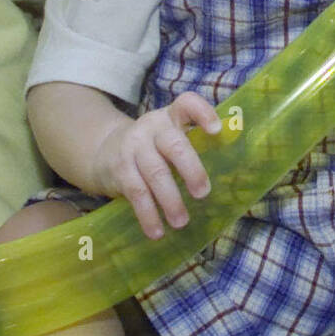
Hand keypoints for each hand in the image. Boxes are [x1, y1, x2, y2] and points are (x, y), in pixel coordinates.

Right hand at [91, 92, 221, 239]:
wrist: (103, 149)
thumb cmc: (152, 146)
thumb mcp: (169, 136)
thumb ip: (193, 146)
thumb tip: (231, 176)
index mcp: (171, 116)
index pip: (186, 103)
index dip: (202, 113)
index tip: (216, 130)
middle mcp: (152, 127)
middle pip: (174, 145)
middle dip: (191, 169)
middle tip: (203, 193)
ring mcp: (134, 147)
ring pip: (155, 173)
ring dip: (170, 200)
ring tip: (182, 222)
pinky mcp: (120, 169)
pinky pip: (136, 192)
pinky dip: (148, 214)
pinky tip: (157, 232)